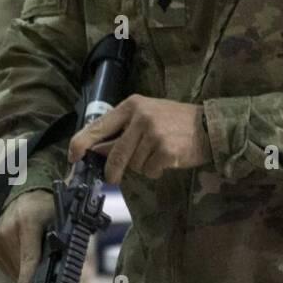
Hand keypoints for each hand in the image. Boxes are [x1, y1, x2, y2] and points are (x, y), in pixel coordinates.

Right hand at [0, 189, 53, 282]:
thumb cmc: (45, 209)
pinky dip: (16, 267)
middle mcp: (7, 230)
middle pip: (22, 268)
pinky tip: (23, 255)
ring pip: (13, 271)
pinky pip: (5, 267)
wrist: (23, 195)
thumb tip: (60, 269)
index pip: (28, 256)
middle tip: (47, 266)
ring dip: (25, 271)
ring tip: (33, 255)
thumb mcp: (59, 220)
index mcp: (28, 222)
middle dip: (35, 273)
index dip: (27, 277)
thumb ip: (60, 242)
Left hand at [67, 95, 207, 181]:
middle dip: (112, 170)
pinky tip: (166, 160)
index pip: (98, 126)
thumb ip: (121, 132)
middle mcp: (141, 117)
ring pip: (133, 164)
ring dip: (142, 166)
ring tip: (157, 155)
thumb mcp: (146, 117)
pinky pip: (149, 170)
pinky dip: (155, 171)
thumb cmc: (174, 122)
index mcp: (132, 105)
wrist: (209, 126)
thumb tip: (95, 150)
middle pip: (114, 154)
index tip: (72, 157)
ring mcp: (154, 133)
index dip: (81, 143)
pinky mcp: (166, 150)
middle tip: (113, 177)